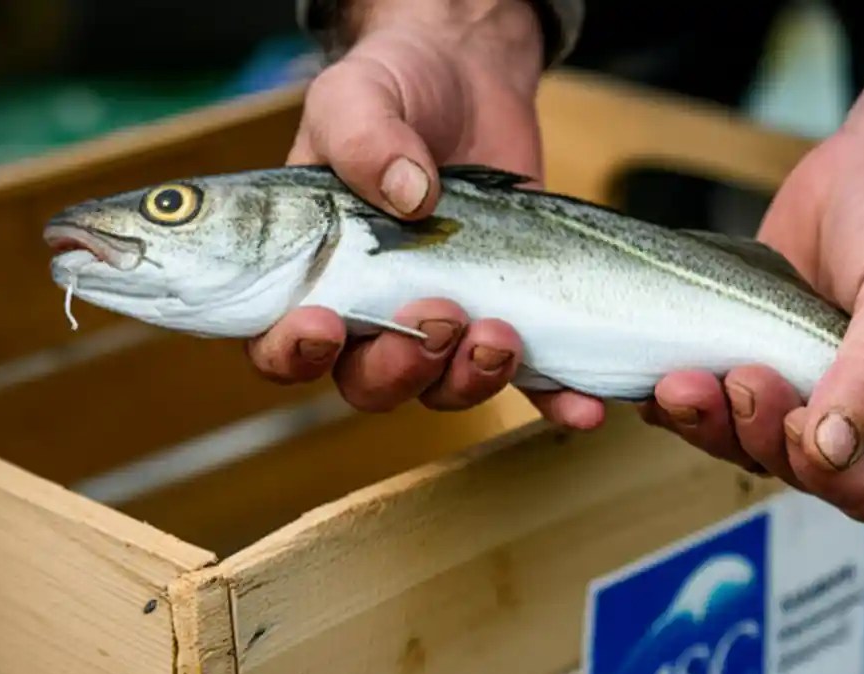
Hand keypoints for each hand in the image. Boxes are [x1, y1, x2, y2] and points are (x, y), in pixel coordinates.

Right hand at [246, 0, 605, 427]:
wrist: (468, 77)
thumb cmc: (392, 89)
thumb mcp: (358, 95)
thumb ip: (364, 137)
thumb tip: (409, 192)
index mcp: (312, 275)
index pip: (281, 342)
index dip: (295, 352)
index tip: (324, 324)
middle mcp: (371, 314)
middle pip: (370, 382)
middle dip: (401, 366)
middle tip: (437, 316)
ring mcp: (444, 323)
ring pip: (445, 388)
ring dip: (470, 378)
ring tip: (498, 335)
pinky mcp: (510, 317)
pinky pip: (531, 381)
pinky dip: (556, 400)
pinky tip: (582, 406)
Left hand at [640, 14, 863, 520]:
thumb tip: (831, 448)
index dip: (822, 476)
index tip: (793, 421)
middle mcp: (853, 410)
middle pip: (788, 466)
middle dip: (750, 433)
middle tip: (742, 377)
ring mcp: (798, 382)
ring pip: (739, 437)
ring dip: (704, 420)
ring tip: (681, 380)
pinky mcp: (749, 348)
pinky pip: (710, 395)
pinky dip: (678, 397)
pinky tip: (656, 378)